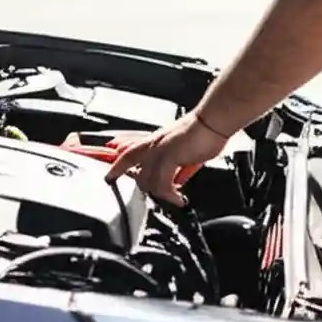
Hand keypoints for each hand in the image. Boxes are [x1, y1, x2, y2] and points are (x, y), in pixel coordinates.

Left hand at [104, 112, 229, 205]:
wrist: (213, 122)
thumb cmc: (203, 133)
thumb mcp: (185, 152)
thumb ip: (179, 166)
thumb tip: (178, 180)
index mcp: (154, 141)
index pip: (128, 152)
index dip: (116, 164)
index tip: (107, 176)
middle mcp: (152, 144)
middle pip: (131, 166)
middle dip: (142, 186)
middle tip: (162, 195)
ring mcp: (158, 150)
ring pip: (146, 179)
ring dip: (161, 193)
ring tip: (174, 198)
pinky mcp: (168, 156)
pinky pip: (162, 183)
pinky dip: (170, 194)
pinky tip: (179, 198)